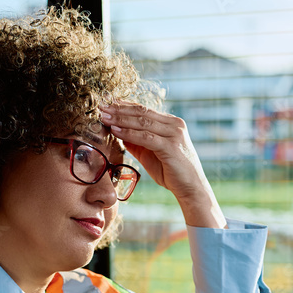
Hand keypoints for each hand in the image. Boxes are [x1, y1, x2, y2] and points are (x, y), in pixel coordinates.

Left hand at [100, 102, 225, 227]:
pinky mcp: (171, 147)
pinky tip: (115, 131)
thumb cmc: (171, 172)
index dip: (123, 106)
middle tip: (101, 107)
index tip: (106, 104)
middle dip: (119, 109)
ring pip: (143, 122)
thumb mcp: (150, 153)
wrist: (191, 189)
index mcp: (171, 123)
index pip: (144, 109)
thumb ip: (137, 141)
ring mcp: (174, 134)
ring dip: (121, 119)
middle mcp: (174, 125)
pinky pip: (146, 137)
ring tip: (104, 117)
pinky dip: (129, 133)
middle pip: (142, 112)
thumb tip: (117, 131)